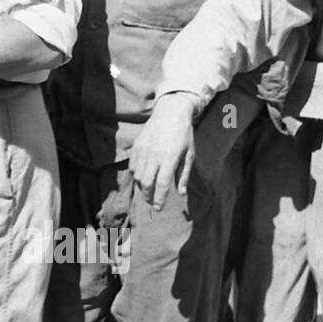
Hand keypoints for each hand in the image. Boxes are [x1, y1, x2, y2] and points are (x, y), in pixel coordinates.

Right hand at [130, 93, 199, 209]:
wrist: (170, 113)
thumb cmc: (183, 135)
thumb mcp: (189, 155)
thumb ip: (184, 175)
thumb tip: (182, 194)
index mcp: (170, 158)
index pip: (162, 184)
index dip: (160, 199)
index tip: (159, 209)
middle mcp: (155, 155)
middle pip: (146, 183)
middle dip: (148, 197)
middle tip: (152, 203)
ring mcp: (144, 150)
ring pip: (137, 176)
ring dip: (141, 187)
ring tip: (148, 191)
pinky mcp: (136, 146)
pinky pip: (132, 166)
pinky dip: (136, 175)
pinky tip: (142, 177)